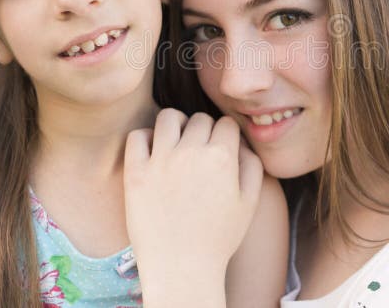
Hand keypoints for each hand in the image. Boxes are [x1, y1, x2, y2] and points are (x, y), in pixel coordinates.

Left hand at [123, 109, 263, 305]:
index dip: (226, 134)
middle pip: (199, 118)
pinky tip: (153, 153)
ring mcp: (161, 161)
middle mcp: (191, 153)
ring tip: (176, 143)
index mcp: (222, 157)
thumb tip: (241, 142)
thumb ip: (252, 166)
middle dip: (203, 130)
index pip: (226, 123)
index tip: (221, 147)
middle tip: (200, 151)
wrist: (182, 269)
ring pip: (168, 117)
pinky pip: (137, 136)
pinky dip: (145, 138)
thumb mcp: (249, 203)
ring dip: (176, 125)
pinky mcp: (136, 173)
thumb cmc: (218, 238)